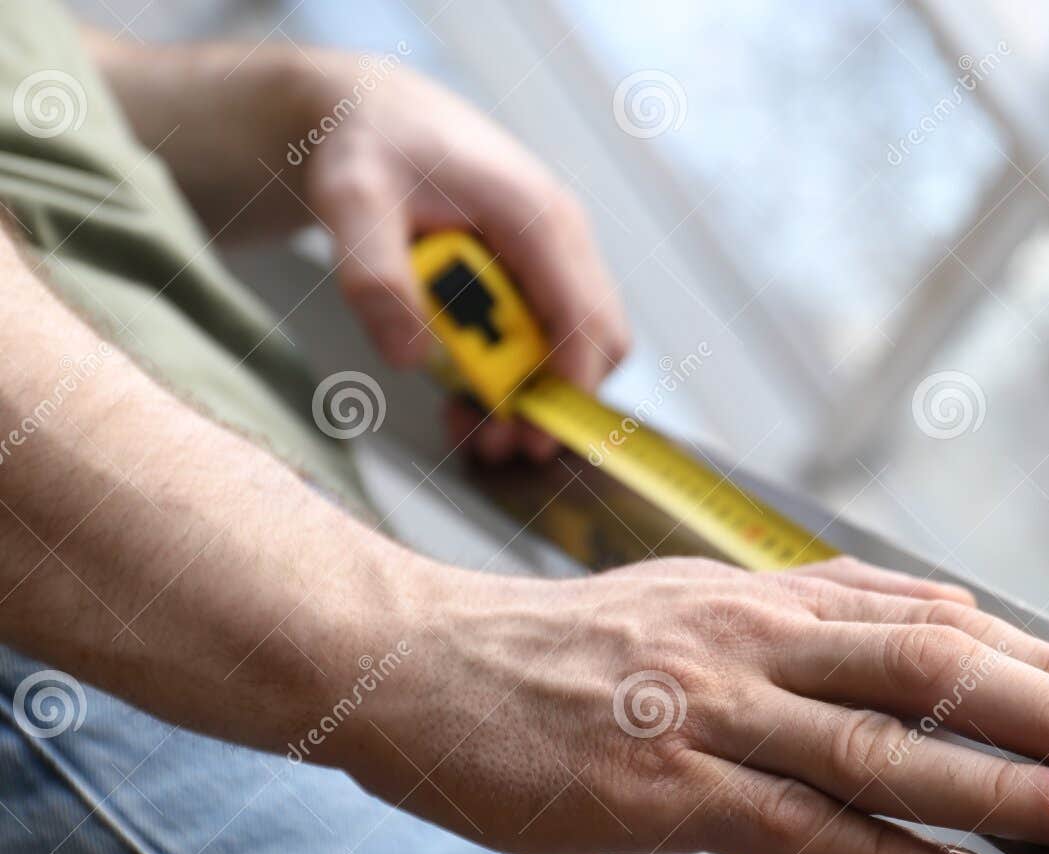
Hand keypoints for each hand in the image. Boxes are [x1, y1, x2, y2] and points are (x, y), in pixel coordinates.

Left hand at [300, 61, 628, 460]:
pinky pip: (539, 341)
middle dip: (550, 403)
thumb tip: (412, 357)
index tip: (533, 436)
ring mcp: (548, 261)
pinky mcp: (528, 278)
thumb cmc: (367, 142)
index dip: (571, 385)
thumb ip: (376, 276)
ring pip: (569, 350)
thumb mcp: (351, 199)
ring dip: (525, 397)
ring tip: (465, 423)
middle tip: (491, 443)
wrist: (365, 113)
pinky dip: (507, 377)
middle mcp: (559, 242)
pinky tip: (459, 393)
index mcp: (537, 218)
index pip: (586, 317)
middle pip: (594, 344)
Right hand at [347, 556, 1048, 853]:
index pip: (936, 621)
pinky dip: (882, 853)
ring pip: (878, 747)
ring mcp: (706, 713)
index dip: (1042, 660)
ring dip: (997, 782)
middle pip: (934, 668)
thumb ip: (809, 620)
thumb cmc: (560, 649)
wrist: (416, 664)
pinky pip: (791, 825)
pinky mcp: (657, 788)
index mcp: (767, 598)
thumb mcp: (695, 604)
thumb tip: (931, 625)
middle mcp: (752, 642)